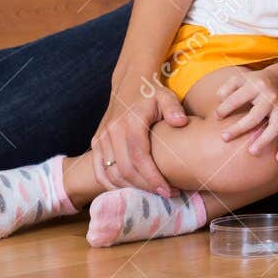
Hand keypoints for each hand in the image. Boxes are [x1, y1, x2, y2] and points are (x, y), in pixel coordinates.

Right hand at [92, 68, 188, 195]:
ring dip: (131, 188)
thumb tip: (181, 122)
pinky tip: (130, 190)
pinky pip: (100, 171)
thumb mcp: (167, 96)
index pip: (139, 157)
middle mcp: (112, 131)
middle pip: (126, 169)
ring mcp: (101, 138)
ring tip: (153, 193)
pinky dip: (112, 185)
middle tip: (168, 194)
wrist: (129, 84)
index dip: (153, 177)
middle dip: (146, 186)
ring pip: (112, 173)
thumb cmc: (153, 93)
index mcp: (130, 122)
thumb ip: (174, 108)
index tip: (169, 190)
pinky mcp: (96, 143)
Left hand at [214, 67, 277, 161]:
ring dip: (265, 140)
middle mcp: (270, 97)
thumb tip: (220, 105)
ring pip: (276, 126)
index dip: (224, 109)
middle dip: (239, 128)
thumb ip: (225, 90)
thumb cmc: (251, 83)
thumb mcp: (237, 79)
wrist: (276, 79)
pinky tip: (277, 158)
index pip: (236, 99)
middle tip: (224, 138)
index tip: (216, 117)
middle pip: (256, 115)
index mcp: (256, 86)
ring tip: (251, 152)